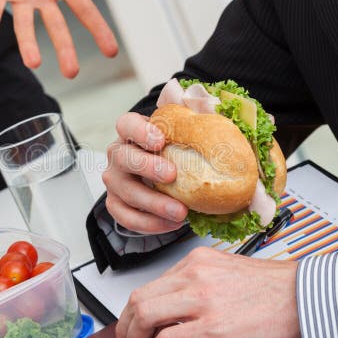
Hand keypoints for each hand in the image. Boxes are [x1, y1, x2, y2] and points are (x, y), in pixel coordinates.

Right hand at [102, 112, 188, 232]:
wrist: (162, 174)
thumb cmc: (173, 150)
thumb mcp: (183, 132)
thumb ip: (195, 123)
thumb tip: (222, 114)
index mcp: (131, 132)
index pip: (126, 124)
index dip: (140, 131)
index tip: (160, 140)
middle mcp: (118, 155)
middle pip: (123, 158)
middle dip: (147, 167)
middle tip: (172, 176)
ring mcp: (114, 181)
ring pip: (124, 192)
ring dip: (152, 203)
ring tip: (180, 212)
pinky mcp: (116, 204)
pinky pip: (126, 217)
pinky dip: (148, 223)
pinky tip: (171, 224)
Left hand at [115, 247, 301, 337]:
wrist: (304, 297)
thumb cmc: (274, 289)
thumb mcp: (227, 272)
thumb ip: (198, 282)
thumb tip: (175, 306)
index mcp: (196, 261)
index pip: (151, 285)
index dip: (134, 310)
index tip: (131, 325)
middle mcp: (194, 275)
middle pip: (139, 299)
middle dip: (124, 327)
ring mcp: (200, 300)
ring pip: (144, 318)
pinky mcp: (210, 326)